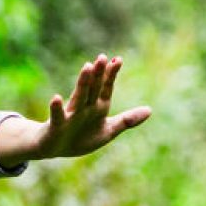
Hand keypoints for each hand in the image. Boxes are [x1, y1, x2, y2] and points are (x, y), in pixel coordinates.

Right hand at [0, 54, 152, 164]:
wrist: (55, 149)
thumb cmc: (81, 137)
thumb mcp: (108, 131)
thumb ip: (127, 120)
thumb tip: (150, 110)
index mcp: (98, 107)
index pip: (106, 88)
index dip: (111, 75)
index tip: (118, 59)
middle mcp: (84, 107)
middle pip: (92, 88)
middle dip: (98, 73)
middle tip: (102, 57)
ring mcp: (71, 116)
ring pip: (78, 97)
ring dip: (83, 83)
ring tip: (87, 67)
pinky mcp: (57, 125)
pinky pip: (57, 116)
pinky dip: (56, 108)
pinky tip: (56, 98)